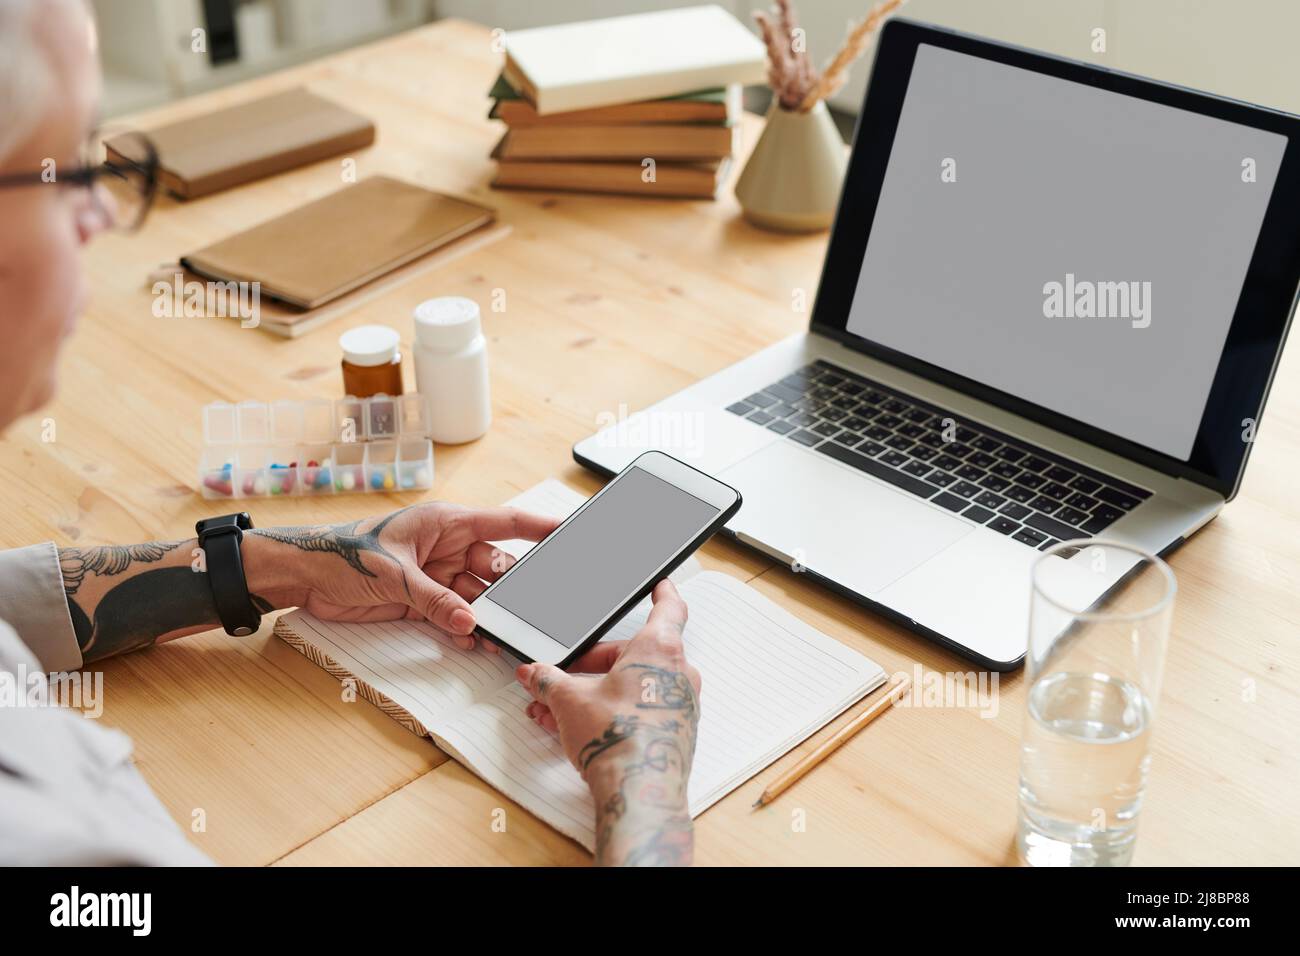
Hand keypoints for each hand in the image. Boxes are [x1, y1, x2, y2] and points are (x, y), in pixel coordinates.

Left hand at [244, 503, 559, 649]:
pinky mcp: (421, 601)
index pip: (504, 523)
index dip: (538, 527)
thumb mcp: (394, 574)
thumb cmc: (343, 554)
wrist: (304, 577)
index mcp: (446, 523)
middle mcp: (446, 548)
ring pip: (476, 597)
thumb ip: (434, 600)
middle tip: (530, 609)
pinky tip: (471, 640)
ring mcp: (436, 575)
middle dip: (512, 590)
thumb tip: (470, 622)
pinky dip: (462, 628)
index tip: (568, 531)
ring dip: (487, 616)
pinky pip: (453, 615)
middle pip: (494, 568)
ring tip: (501, 636)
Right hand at [515, 580, 700, 864]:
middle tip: (562, 677)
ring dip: (595, 693)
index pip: (668, 606)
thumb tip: (533, 673)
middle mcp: (678, 673)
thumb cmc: (617, 738)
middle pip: (633, 654)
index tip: (661, 583)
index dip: (662, 591)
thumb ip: (548, 680)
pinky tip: (578, 730)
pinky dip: (612, 713)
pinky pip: (640, 711)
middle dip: (593, 665)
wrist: (639, 792)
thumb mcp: (568, 700)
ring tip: (556, 712)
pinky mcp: (675, 733)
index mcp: (658, 649)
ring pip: (633, 686)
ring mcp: (680, 705)